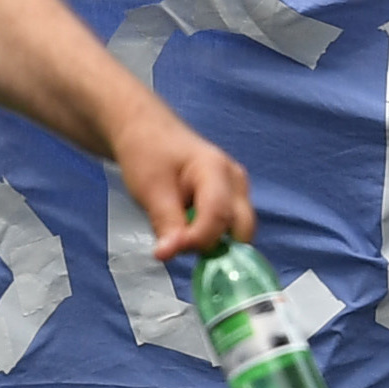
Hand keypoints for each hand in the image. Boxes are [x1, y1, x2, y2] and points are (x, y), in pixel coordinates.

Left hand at [113, 106, 253, 266]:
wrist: (147, 133)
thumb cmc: (148, 153)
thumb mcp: (150, 188)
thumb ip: (166, 223)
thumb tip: (169, 255)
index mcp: (217, 170)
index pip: (218, 217)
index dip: (195, 240)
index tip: (164, 252)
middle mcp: (236, 181)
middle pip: (241, 228)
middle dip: (212, 244)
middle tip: (178, 244)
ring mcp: (237, 189)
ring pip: (237, 231)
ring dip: (211, 241)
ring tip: (178, 232)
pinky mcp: (231, 198)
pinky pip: (229, 227)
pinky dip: (210, 236)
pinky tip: (186, 227)